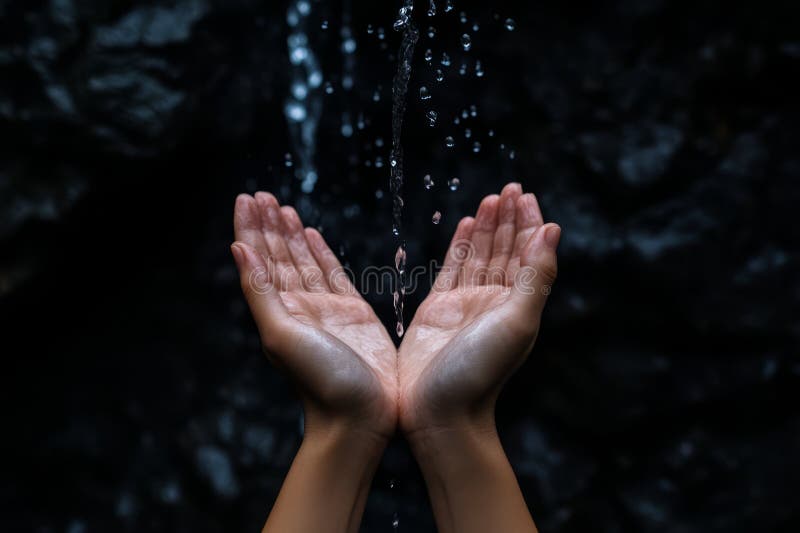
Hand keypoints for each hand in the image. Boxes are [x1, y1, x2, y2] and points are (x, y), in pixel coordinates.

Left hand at [230, 192, 396, 441]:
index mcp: (277, 308)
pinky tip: (312, 236)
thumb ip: (259, 290)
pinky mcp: (352, 312)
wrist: (360, 414)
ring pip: (303, 260)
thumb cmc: (320, 379)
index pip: (259, 257)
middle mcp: (297, 305)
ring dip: (290, 233)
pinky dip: (321, 252)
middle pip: (278, 254)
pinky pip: (333, 273)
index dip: (251, 228)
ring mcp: (325, 308)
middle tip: (263, 195)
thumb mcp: (280, 333)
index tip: (247, 198)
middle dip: (269, 224)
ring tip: (283, 207)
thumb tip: (237, 248)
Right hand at [398, 183, 559, 437]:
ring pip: (479, 255)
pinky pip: (451, 268)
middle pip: (505, 250)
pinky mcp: (438, 308)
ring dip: (486, 226)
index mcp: (519, 304)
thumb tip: (552, 230)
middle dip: (509, 218)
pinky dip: (460, 246)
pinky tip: (464, 225)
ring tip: (491, 199)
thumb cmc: (481, 370)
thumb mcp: (518, 319)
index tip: (527, 195)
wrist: (439, 409)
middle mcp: (495, 301)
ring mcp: (465, 304)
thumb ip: (536, 274)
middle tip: (510, 188)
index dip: (529, 223)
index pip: (528, 253)